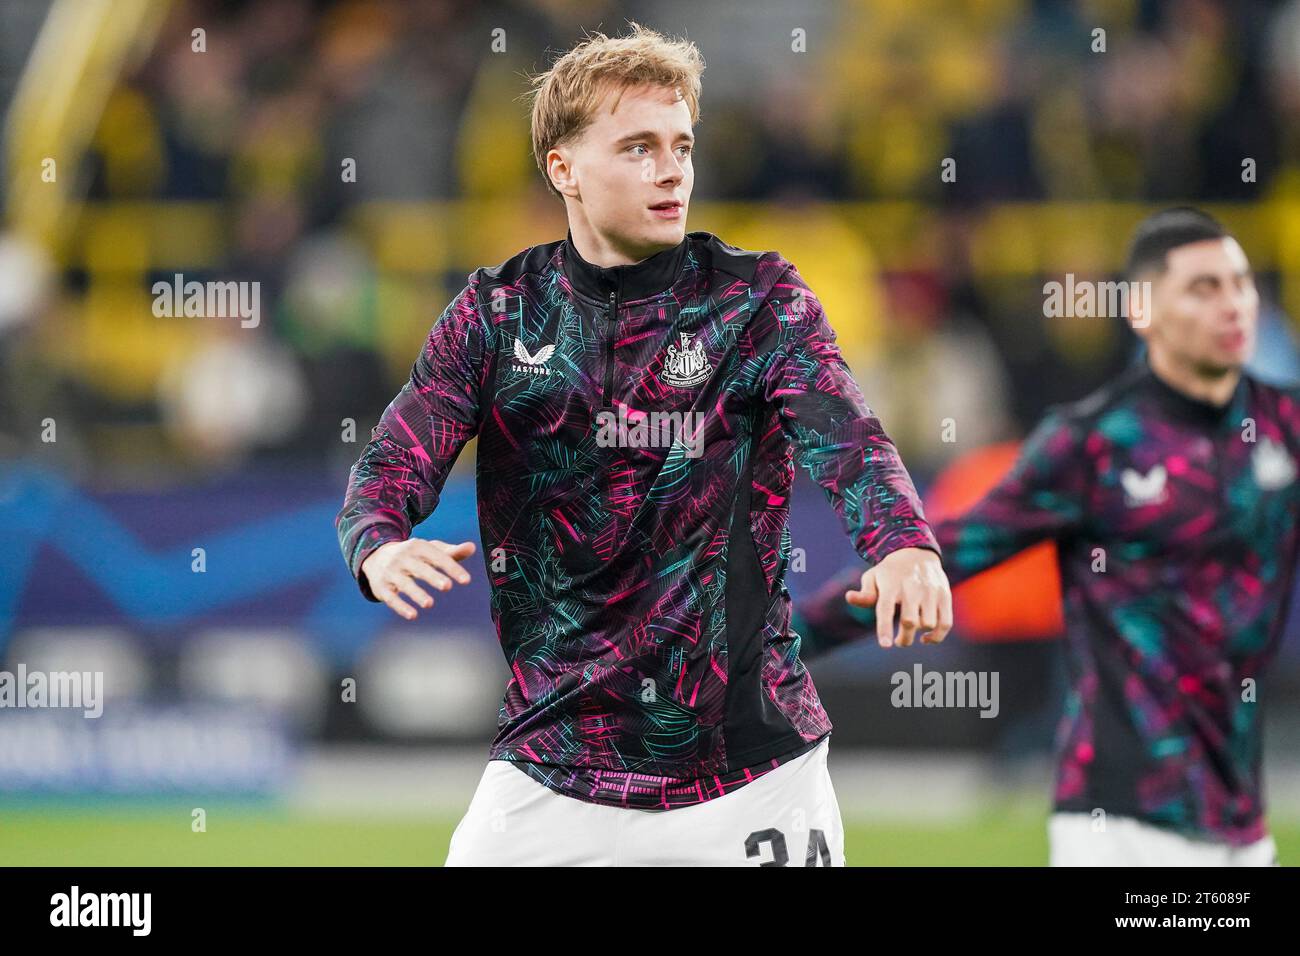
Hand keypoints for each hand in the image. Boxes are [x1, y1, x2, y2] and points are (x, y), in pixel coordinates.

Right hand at [360, 539, 475, 620]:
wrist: (376, 556)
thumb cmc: (413, 555)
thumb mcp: (430, 550)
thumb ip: (452, 552)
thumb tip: (472, 548)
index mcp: (418, 546)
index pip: (437, 557)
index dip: (452, 568)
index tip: (466, 580)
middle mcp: (403, 558)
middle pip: (419, 568)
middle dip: (432, 577)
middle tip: (447, 587)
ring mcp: (391, 572)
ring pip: (404, 584)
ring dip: (416, 593)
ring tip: (429, 604)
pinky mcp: (382, 587)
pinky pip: (391, 597)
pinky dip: (401, 606)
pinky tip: (413, 616)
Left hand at [844, 547, 951, 647]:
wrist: (917, 553)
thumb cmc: (890, 572)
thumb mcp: (872, 577)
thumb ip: (864, 593)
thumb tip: (850, 598)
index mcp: (890, 585)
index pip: (886, 609)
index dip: (885, 628)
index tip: (885, 645)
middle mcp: (911, 588)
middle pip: (909, 621)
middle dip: (904, 638)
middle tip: (898, 641)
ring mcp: (930, 592)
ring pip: (927, 624)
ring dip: (919, 635)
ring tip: (911, 633)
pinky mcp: (944, 596)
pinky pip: (945, 623)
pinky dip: (937, 636)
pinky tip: (927, 638)